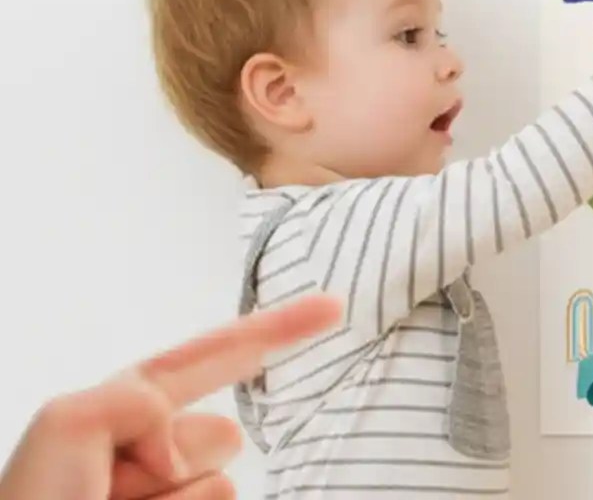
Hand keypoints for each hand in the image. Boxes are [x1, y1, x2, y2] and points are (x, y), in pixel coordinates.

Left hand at [0, 294, 342, 499]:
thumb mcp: (66, 424)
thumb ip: (138, 400)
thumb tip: (183, 441)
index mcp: (125, 409)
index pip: (214, 355)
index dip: (277, 329)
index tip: (331, 307)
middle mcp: (154, 453)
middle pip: (223, 435)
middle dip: (179, 463)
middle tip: (116, 492)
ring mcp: (175, 498)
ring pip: (223, 488)